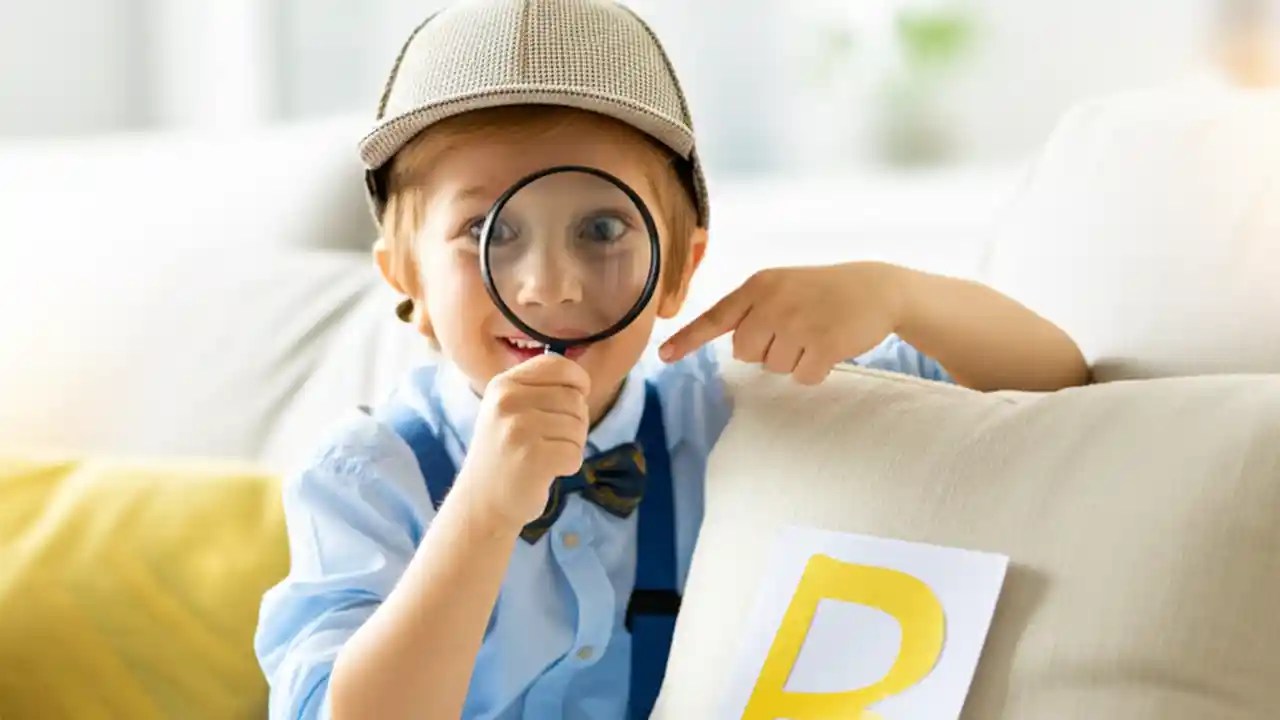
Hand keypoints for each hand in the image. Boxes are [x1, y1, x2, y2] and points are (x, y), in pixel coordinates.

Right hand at [456, 354, 590, 530]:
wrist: (481, 503)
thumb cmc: (505, 454)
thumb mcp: (509, 410)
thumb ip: (539, 389)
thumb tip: (582, 378)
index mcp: (504, 384)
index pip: (558, 365)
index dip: (578, 382)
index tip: (575, 400)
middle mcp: (508, 401)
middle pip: (574, 398)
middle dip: (575, 422)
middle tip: (551, 441)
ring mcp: (518, 428)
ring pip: (578, 426)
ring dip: (572, 446)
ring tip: (545, 456)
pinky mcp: (532, 458)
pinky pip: (575, 453)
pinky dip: (569, 466)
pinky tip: (547, 471)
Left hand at [660, 262, 907, 384]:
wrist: (876, 289)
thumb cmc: (822, 291)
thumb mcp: (783, 286)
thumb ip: (754, 309)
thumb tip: (735, 349)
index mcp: (759, 286)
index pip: (716, 317)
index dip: (688, 339)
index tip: (664, 357)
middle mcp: (773, 302)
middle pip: (744, 352)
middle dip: (766, 350)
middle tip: (794, 330)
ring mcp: (798, 323)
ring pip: (773, 367)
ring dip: (793, 360)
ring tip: (815, 334)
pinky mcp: (823, 344)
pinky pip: (801, 377)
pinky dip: (814, 370)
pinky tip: (828, 348)